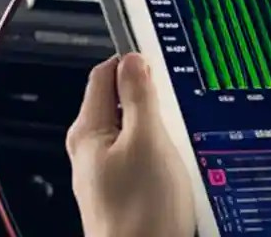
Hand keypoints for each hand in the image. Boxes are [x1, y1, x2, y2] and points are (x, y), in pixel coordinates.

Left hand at [67, 53, 195, 236]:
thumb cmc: (141, 214)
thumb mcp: (147, 141)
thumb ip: (139, 97)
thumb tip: (133, 60)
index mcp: (88, 131)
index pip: (103, 74)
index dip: (131, 61)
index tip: (160, 57)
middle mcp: (91, 150)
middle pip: (121, 101)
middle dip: (151, 95)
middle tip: (179, 98)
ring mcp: (108, 172)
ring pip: (136, 129)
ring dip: (160, 125)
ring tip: (182, 132)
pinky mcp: (126, 191)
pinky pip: (144, 155)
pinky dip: (163, 150)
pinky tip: (181, 160)